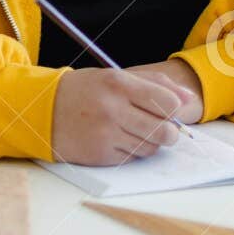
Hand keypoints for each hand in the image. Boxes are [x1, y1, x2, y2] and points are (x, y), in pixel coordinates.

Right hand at [49, 63, 197, 165]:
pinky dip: (132, 150)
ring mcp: (105, 134)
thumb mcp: (116, 76)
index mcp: (118, 84)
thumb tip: (190, 98)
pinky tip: (118, 139)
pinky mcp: (100, 155)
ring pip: (152, 147)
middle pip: (165, 131)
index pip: (168, 103)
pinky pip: (133, 158)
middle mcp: (112, 109)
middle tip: (160, 126)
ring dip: (150, 142)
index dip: (174, 108)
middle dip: (169, 131)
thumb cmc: (85, 90)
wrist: (43, 109)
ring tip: (134, 130)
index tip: (168, 108)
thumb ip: (156, 83)